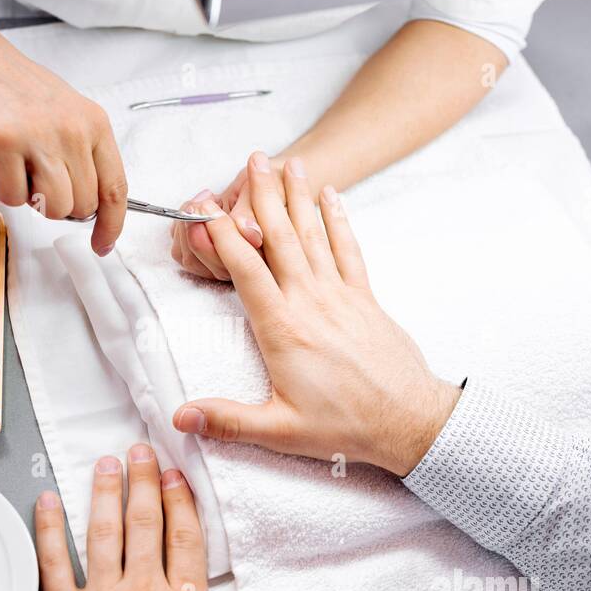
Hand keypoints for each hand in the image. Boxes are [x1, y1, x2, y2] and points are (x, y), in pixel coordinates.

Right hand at [0, 29, 127, 254]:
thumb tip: (91, 205)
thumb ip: (82, 154)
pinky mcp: (2, 143)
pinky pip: (13, 197)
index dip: (112, 225)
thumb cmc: (13, 87)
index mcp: (93, 123)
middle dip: (59, 205)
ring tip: (18, 166)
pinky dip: (2, 187)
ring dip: (32, 199)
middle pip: (82, 206)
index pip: (115, 188)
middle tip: (36, 177)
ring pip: (52, 208)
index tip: (103, 244)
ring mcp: (37, 135)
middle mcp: (72, 129)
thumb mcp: (65, 113)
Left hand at [33, 444, 327, 590]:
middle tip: (140, 450)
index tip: (177, 474)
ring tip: (105, 464)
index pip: (186, 539)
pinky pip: (54, 564)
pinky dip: (49, 530)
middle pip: (144, 524)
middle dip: (143, 482)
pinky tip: (46, 503)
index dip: (181, 501)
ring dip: (105, 494)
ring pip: (103, 533)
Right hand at [171, 152, 460, 476]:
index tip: (203, 208)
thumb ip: (228, 420)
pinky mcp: (365, 299)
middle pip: (280, 238)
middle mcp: (311, 302)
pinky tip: (332, 196)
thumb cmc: (346, 427)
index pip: (245, 270)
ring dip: (298, 197)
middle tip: (251, 159)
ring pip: (314, 235)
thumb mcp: (280, 430)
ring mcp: (341, 296)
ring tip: (287, 163)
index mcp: (283, 329)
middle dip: (261, 196)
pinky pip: (348, 250)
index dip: (221, 236)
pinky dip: (338, 220)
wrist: (409, 422)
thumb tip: (180, 416)